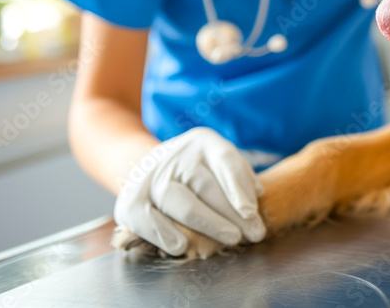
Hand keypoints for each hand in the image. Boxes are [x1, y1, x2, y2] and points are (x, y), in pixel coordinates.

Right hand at [113, 127, 265, 255]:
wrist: (146, 165)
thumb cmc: (196, 170)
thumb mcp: (219, 161)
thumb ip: (239, 176)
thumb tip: (258, 194)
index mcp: (203, 142)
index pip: (225, 161)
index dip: (239, 187)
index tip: (252, 212)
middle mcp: (176, 155)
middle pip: (206, 185)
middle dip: (232, 214)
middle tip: (253, 233)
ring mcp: (152, 176)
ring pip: (181, 202)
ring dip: (208, 224)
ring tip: (231, 238)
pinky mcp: (131, 199)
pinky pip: (147, 219)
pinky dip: (165, 234)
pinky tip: (182, 246)